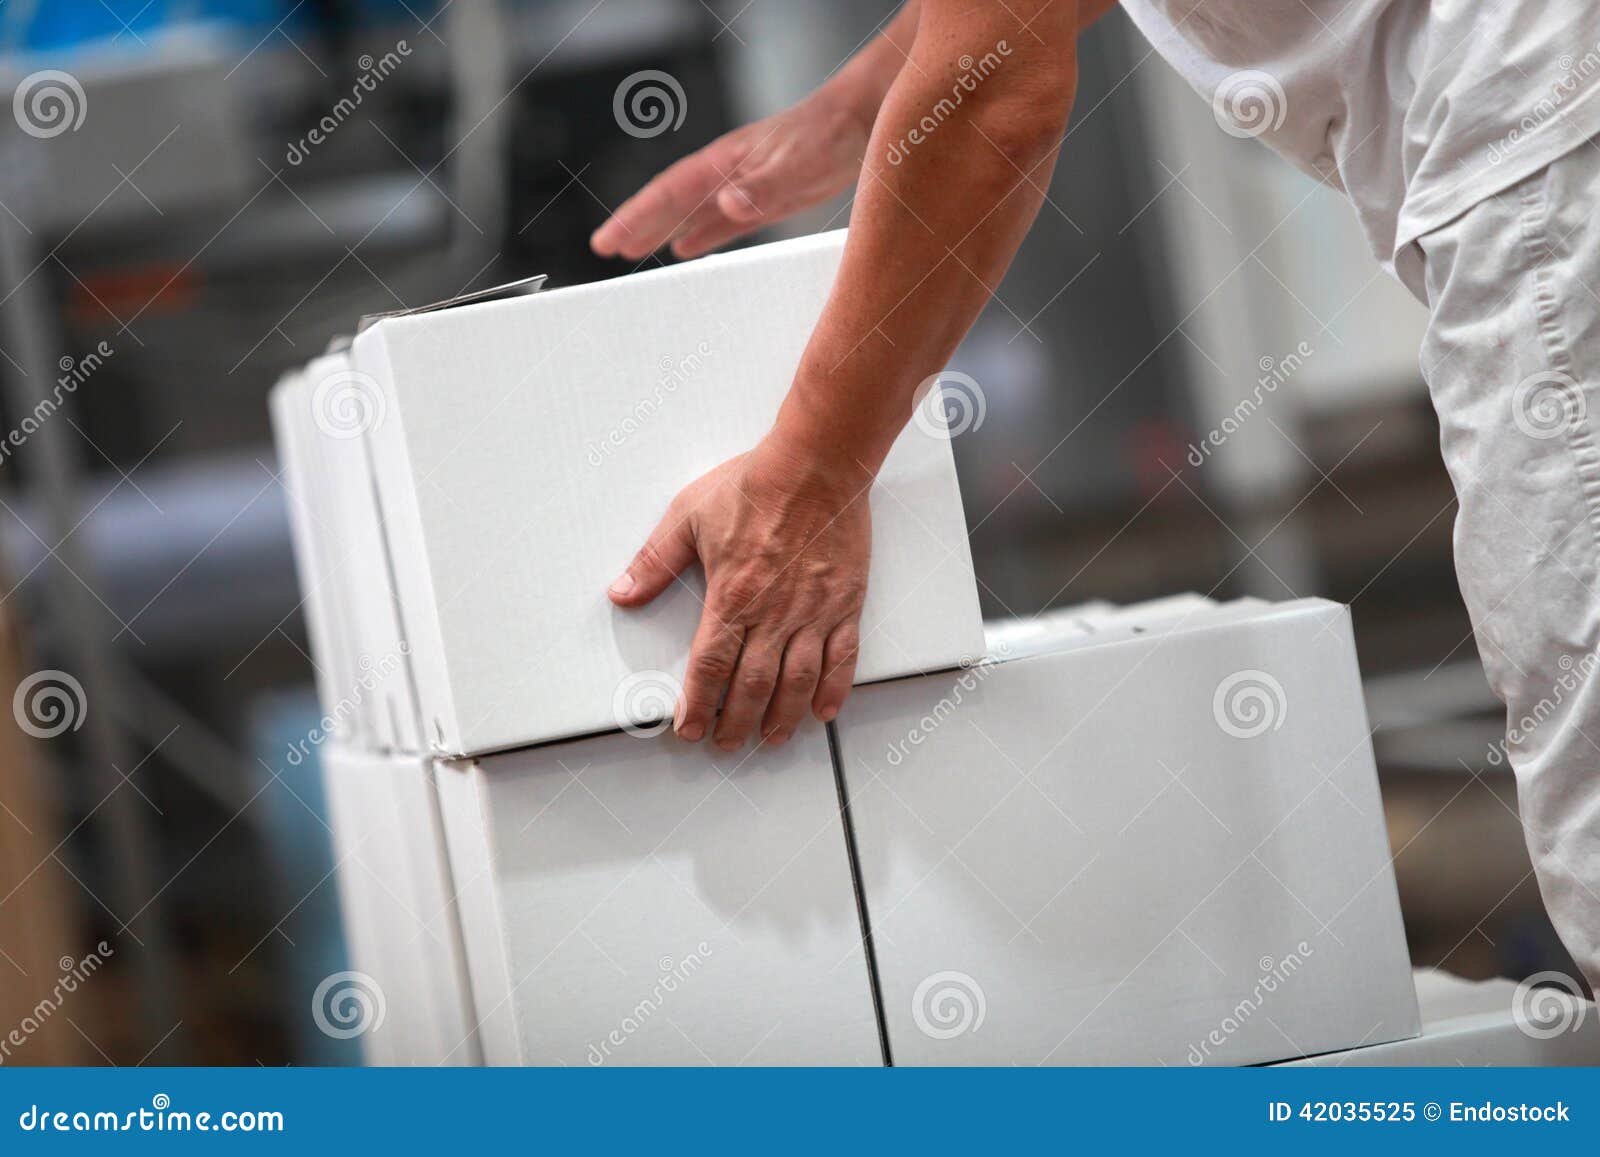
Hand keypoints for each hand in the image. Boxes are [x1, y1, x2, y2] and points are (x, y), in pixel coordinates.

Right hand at [590, 93, 870, 260]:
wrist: (861, 120)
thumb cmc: (831, 135)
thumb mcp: (799, 163)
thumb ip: (763, 185)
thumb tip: (725, 205)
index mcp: (725, 162)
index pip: (669, 192)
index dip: (636, 216)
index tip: (608, 240)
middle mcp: (727, 173)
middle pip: (672, 201)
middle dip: (637, 223)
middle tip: (605, 249)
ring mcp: (744, 184)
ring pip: (692, 212)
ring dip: (662, 230)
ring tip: (633, 252)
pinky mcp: (767, 197)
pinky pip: (724, 221)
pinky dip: (702, 235)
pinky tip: (687, 249)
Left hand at [607, 436, 872, 749]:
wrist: (816, 465)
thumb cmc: (757, 484)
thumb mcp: (688, 517)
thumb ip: (654, 562)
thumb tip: (623, 592)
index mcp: (732, 597)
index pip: (710, 667)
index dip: (698, 705)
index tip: (690, 728)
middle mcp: (774, 613)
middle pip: (752, 686)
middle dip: (735, 723)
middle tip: (726, 743)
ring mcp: (813, 612)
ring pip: (798, 683)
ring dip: (782, 717)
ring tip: (770, 738)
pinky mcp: (845, 603)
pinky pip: (842, 658)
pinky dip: (833, 690)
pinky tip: (822, 710)